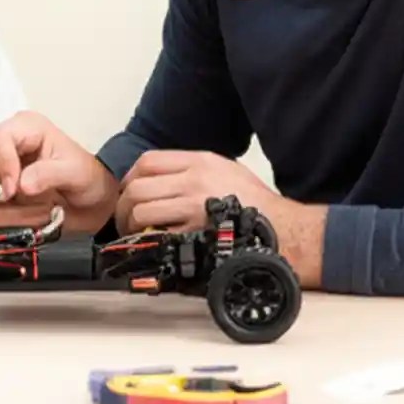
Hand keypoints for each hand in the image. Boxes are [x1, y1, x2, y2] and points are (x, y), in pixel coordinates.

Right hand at [0, 111, 118, 233]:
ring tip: (13, 205)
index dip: (1, 165)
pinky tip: (9, 210)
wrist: (90, 202)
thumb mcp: (75, 173)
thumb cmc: (85, 179)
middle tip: (9, 199)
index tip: (13, 192)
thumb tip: (21, 185)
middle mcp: (4, 140)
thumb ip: (49, 174)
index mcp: (25, 127)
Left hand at [117, 150, 275, 232]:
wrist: (280, 227)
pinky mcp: (194, 233)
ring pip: (141, 210)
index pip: (148, 161)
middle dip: (123, 204)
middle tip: (124, 217)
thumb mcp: (225, 168)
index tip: (128, 190)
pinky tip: (149, 242)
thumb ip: (192, 168)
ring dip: (130, 224)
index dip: (130, 177)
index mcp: (200, 161)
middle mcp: (193, 180)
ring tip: (134, 232)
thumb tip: (161, 178)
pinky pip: (156, 234)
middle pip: (137, 187)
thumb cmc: (255, 201)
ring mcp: (192, 207)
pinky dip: (147, 239)